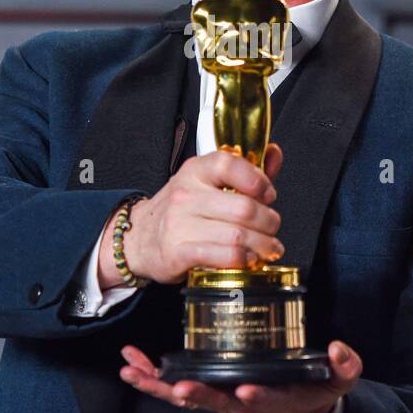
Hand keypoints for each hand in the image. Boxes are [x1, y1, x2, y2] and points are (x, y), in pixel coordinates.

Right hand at [98, 143, 285, 287]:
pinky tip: (249, 259)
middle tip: (272, 228)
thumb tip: (274, 153)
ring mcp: (180, 224)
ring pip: (237, 235)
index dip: (258, 180)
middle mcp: (186, 194)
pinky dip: (243, 260)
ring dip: (262, 245)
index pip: (229, 164)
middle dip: (269, 221)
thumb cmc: (181, 211)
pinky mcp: (178, 253)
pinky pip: (223, 256)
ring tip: (268, 247)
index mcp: (195, 171)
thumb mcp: (207, 183)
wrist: (139, 238)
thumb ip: (244, 170)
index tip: (268, 194)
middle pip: (243, 207)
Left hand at [119, 339, 362, 412]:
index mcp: (270, 396)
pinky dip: (152, 378)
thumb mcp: (335, 382)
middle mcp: (239, 399)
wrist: (295, 412)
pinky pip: (174, 387)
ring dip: (159, 384)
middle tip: (180, 387)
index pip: (262, 397)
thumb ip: (343, 367)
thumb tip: (342, 351)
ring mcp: (219, 396)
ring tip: (134, 370)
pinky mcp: (206, 389)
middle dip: (195, 394)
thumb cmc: (310, 392)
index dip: (254, 394)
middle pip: (213, 400)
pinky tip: (132, 365)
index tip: (247, 389)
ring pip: (185, 395)